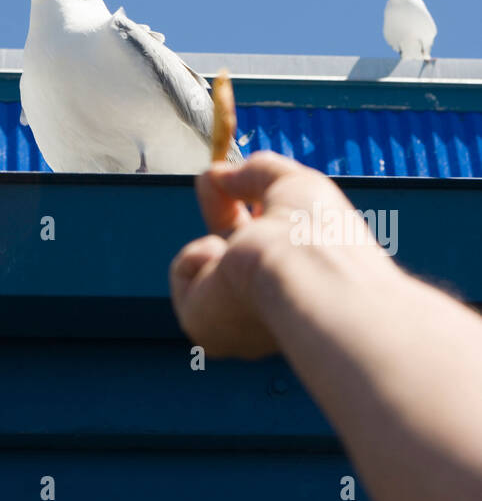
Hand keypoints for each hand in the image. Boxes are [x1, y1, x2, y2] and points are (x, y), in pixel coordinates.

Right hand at [169, 151, 381, 358]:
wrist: (303, 273)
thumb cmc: (315, 232)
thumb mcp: (293, 182)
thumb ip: (256, 172)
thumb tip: (222, 175)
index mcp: (297, 274)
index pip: (264, 241)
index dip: (244, 205)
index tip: (229, 178)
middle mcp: (270, 301)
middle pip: (232, 254)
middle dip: (219, 211)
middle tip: (208, 180)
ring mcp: (238, 317)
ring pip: (205, 267)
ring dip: (210, 242)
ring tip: (225, 241)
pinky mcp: (208, 328)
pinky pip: (184, 279)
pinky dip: (194, 258)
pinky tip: (218, 260)